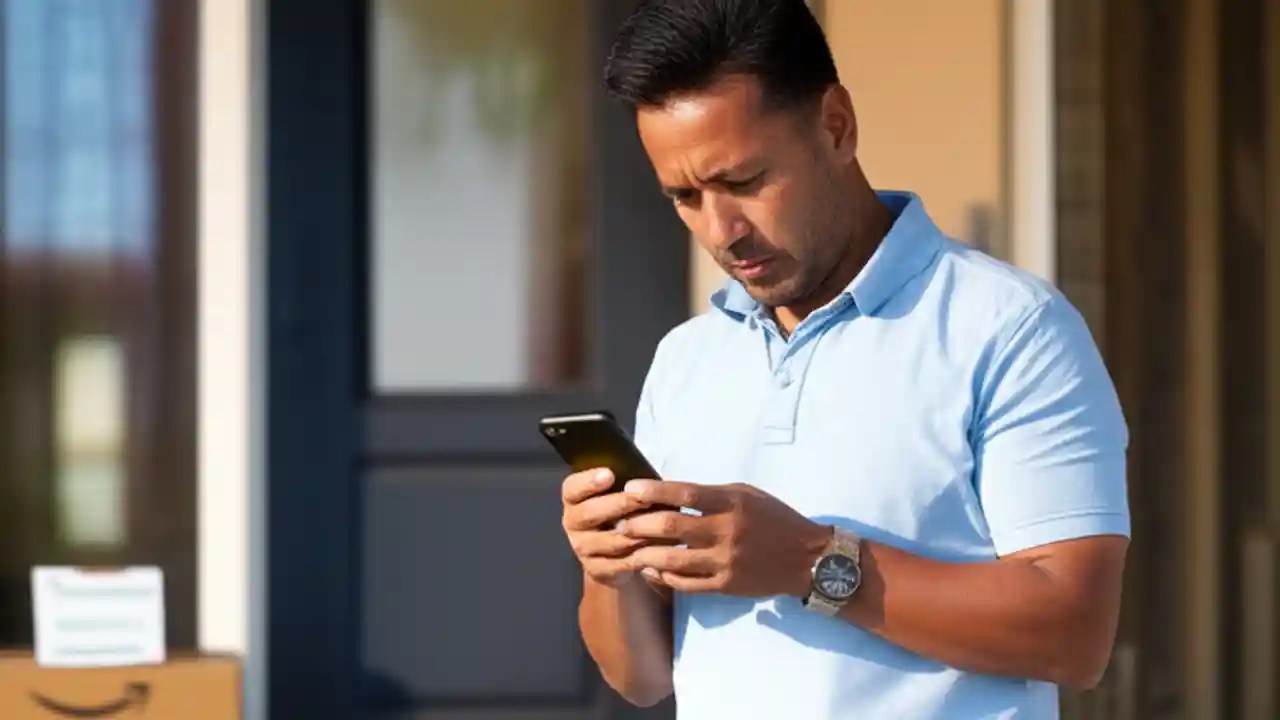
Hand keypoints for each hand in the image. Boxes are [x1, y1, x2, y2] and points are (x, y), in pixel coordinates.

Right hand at [560, 468, 653, 587]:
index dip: (589, 482)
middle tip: (642, 498)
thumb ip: (625, 482)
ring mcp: (583, 548)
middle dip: (619, 504)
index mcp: (573, 498)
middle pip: (590, 513)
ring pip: (610, 540)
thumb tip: (646, 478)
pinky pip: (621, 562)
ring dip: (636, 532)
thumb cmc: (620, 510)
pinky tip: (659, 545)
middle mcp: (573, 522)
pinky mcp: (597, 569)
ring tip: (659, 522)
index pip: (573, 488)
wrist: (615, 551)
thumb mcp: (619, 491)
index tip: (609, 474)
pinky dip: (642, 553)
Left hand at [618, 480, 830, 596]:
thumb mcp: (745, 494)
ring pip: (673, 560)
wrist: (806, 558)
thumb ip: (710, 494)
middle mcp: (726, 532)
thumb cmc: (773, 518)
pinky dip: (664, 577)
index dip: (654, 491)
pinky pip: (686, 583)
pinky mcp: (725, 586)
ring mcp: (725, 562)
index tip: (630, 488)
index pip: (685, 494)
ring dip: (645, 554)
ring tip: (627, 548)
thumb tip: (669, 493)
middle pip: (671, 528)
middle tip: (620, 522)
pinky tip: (650, 570)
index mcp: (732, 503)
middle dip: (639, 525)